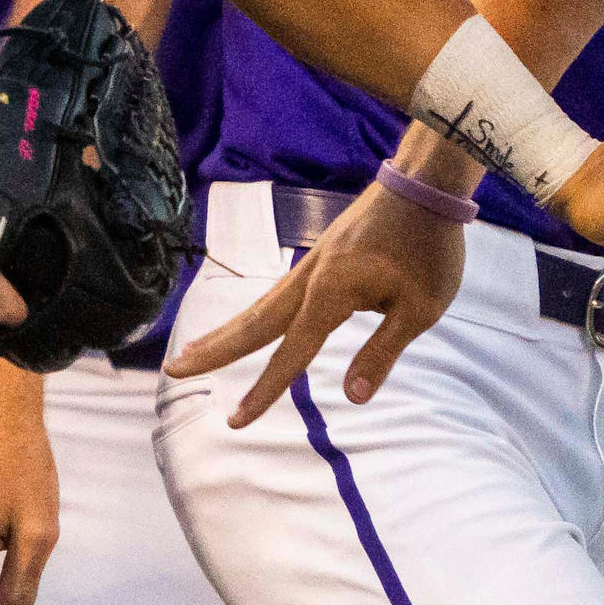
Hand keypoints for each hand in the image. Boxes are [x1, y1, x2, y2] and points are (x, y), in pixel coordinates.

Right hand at [170, 175, 463, 425]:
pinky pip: (277, 294)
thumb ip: (382, 352)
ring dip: (225, 331)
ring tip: (193, 351)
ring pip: (260, 307)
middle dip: (213, 350)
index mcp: (331, 293)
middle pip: (253, 323)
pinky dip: (253, 314)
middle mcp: (309, 279)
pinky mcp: (320, 258)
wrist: (426, 183)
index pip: (291, 352)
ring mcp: (311, 265)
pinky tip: (248, 326)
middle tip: (174, 369)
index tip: (236, 421)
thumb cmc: (429, 248)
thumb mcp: (420, 309)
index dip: (264, 390)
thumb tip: (353, 396)